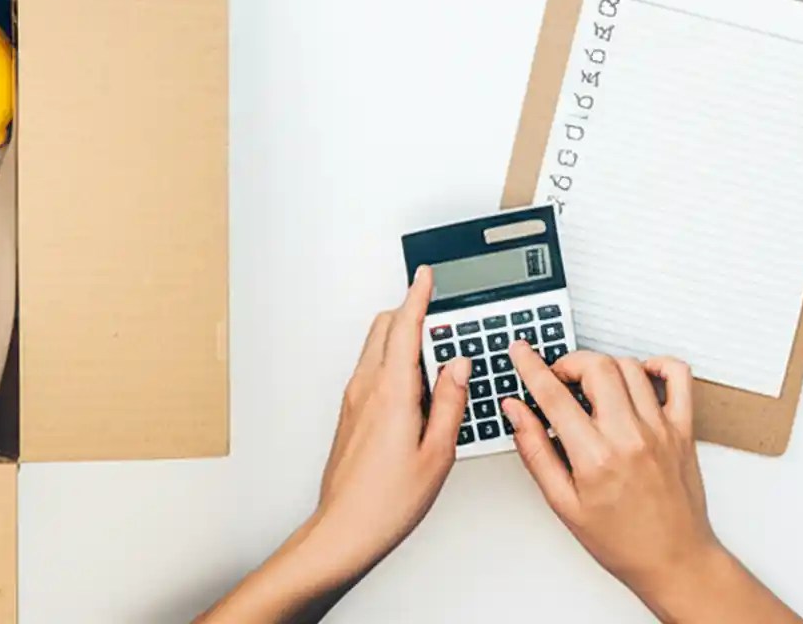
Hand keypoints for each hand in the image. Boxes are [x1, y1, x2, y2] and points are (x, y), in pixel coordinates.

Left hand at [196, 266, 469, 622]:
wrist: (344, 528)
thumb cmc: (388, 500)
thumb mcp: (437, 452)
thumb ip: (450, 402)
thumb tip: (458, 366)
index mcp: (391, 393)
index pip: (405, 328)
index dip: (417, 296)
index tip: (425, 275)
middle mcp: (366, 388)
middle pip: (385, 329)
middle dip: (410, 313)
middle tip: (440, 315)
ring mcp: (353, 399)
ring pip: (376, 348)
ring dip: (401, 338)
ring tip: (434, 353)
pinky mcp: (349, 413)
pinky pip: (371, 370)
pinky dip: (393, 362)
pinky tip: (415, 386)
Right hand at [502, 343, 801, 621]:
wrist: (674, 561)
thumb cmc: (622, 540)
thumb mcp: (562, 502)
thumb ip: (535, 450)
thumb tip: (516, 412)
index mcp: (595, 457)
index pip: (554, 394)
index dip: (530, 366)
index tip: (520, 352)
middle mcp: (631, 436)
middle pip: (596, 366)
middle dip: (568, 362)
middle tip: (557, 378)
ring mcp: (661, 429)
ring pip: (630, 366)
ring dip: (603, 365)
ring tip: (590, 385)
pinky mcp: (684, 429)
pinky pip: (678, 376)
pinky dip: (657, 364)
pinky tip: (637, 377)